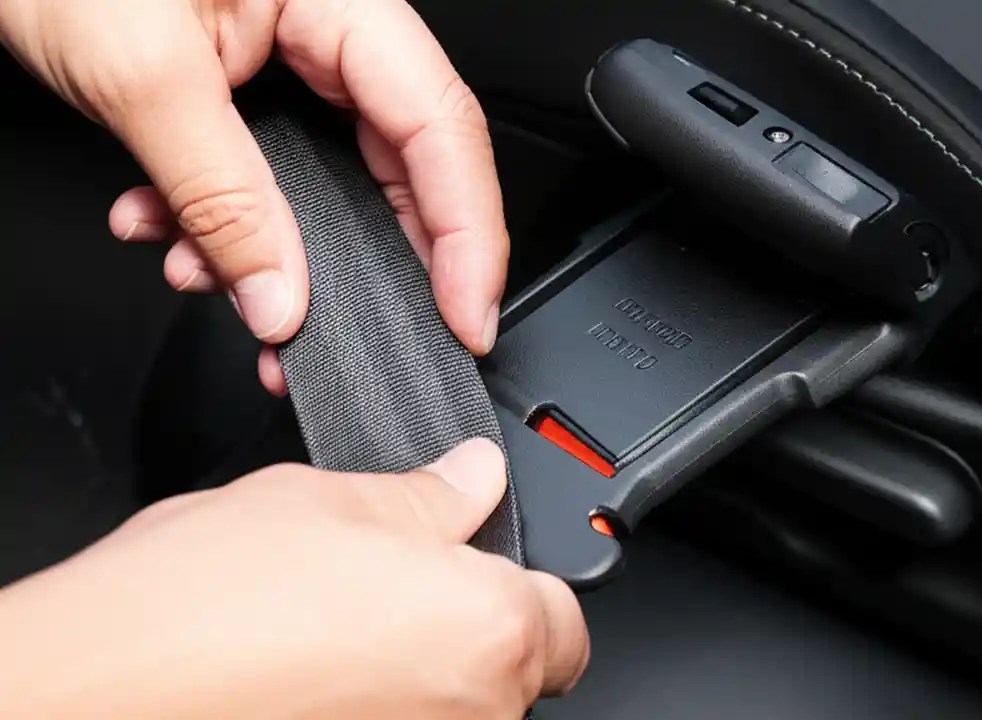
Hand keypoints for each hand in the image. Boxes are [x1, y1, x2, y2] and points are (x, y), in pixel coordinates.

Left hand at [0, 0, 509, 393]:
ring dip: (276, 249)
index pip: (441, 129)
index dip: (468, 233)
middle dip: (378, 262)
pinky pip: (271, 174)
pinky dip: (225, 221)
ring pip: (331, 180)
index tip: (464, 316)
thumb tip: (282, 299)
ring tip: (213, 278)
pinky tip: (172, 233)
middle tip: (371, 336)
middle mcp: (333, 29)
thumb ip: (222, 198)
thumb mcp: (143, 78)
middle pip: (405, 163)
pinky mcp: (250, 83)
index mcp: (343, 1)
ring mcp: (294, 56)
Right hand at [0, 440, 588, 718]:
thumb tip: (474, 477)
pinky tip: (312, 682)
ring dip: (416, 675)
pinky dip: (376, 711)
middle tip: (392, 593)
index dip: (527, 585)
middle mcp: (475, 716)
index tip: (485, 570)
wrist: (94, 695)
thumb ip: (431, 496)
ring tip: (335, 635)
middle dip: (465, 628)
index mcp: (490, 631)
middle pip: (515, 669)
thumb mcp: (332, 501)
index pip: (567, 617)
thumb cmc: (201, 604)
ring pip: (455, 708)